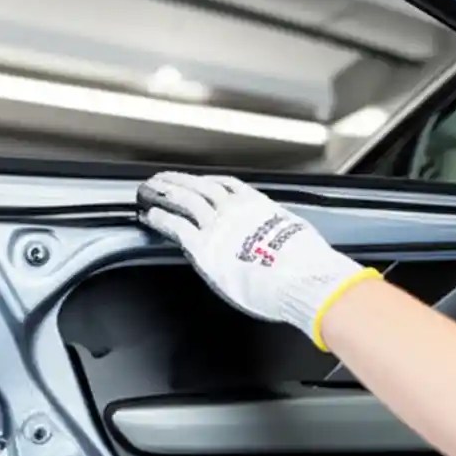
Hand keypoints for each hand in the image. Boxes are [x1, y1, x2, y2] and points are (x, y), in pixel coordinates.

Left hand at [137, 171, 379, 349]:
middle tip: (166, 178)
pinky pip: (176, 226)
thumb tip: (284, 237)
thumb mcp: (296, 235)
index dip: (210, 182)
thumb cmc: (305, 265)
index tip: (201, 180)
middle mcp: (235, 209)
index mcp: (258, 205)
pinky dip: (162, 218)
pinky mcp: (204, 245)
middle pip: (201, 187)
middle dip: (182, 181)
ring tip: (152, 188)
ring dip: (167, 191)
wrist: (299, 278)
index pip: (227, 185)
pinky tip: (151, 214)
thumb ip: (280, 231)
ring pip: (186, 199)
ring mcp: (218, 225)